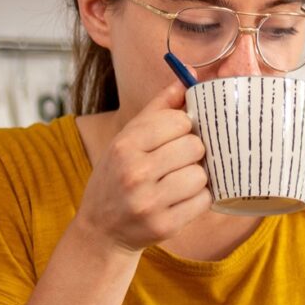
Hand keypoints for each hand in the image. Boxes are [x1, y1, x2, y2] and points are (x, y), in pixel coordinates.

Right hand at [73, 83, 209, 253]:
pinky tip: (182, 198)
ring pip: (201, 174)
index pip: (178, 120)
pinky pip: (203, 201)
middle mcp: (135, 173)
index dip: (184, 125)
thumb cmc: (117, 176)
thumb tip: (188, 74)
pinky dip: (199, 198)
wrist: (101, 230)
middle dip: (193, 151)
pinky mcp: (165, 226)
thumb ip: (158, 108)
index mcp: (125, 145)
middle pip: (194, 146)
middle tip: (179, 159)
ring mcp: (150, 202)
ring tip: (179, 180)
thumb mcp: (126, 139)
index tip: (177, 134)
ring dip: (197, 176)